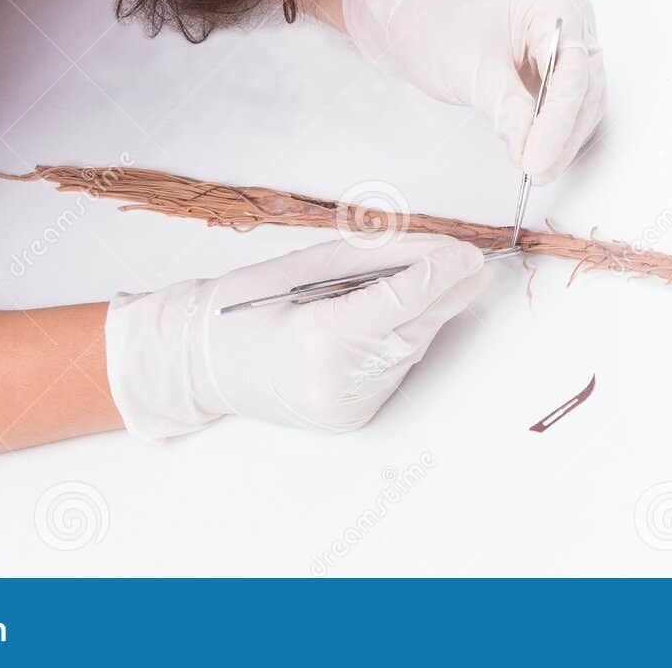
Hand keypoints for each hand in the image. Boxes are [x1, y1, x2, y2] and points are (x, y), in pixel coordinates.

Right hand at [104, 234, 488, 440]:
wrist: (200, 365)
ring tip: (434, 281)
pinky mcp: (352, 419)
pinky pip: (394, 371)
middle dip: (446, 293)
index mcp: (319, 337)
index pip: (400, 300)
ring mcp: (346, 407)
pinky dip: (403, 340)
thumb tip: (436, 252)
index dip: (440, 274)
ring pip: (411, 350)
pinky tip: (397, 318)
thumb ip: (375, 258)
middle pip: (415, 328)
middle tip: (471, 263)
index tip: (469, 253)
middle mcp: (337, 381)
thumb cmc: (245, 307)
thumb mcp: (306, 265)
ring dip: (427, 315)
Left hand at [341, 0, 605, 182]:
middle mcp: (572, 24)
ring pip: (584, 103)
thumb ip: (506, 108)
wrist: (424, 22)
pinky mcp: (560, 73)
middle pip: (585, 88)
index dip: (558, 120)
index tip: (538, 157)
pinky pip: (571, 108)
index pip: (571, 70)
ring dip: (563, 140)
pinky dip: (557, 134)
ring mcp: (569, 48)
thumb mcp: (472, 69)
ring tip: (536, 167)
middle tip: (537, 169)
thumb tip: (528, 148)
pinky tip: (539, 153)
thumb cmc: (442, 27)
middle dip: (562, 134)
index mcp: (554, 5)